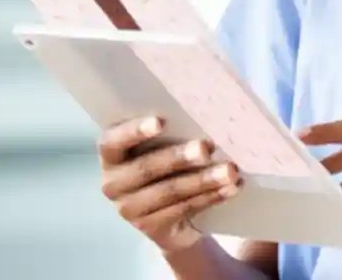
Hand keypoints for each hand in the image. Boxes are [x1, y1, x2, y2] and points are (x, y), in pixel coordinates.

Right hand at [97, 116, 242, 253]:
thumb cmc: (164, 164)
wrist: (168, 214)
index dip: (134, 132)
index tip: (160, 121)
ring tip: (230, 171)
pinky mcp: (151, 228)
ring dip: (204, 180)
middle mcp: (113, 184)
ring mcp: (130, 210)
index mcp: (111, 156)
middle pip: (146, 169)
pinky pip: (185, 209)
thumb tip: (203, 114)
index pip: (112, 142)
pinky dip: (211, 196)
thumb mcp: (159, 147)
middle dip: (179, 157)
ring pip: (170, 192)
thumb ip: (169, 133)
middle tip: (207, 147)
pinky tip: (231, 188)